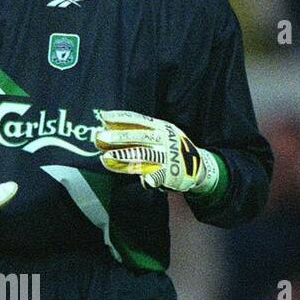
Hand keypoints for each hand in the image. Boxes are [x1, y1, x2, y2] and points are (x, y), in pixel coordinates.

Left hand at [94, 111, 218, 193]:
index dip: (121, 118)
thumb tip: (109, 131)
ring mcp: (167, 155)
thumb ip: (137, 134)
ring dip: (124, 157)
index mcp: (160, 127)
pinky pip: (158, 175)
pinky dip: (152, 179)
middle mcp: (164, 139)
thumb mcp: (158, 135)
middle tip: (100, 137)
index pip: (138, 120)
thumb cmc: (169, 149)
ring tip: (105, 158)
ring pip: (143, 155)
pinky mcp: (171, 172)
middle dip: (118, 136)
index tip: (103, 117)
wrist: (199, 166)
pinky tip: (145, 181)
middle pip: (138, 136)